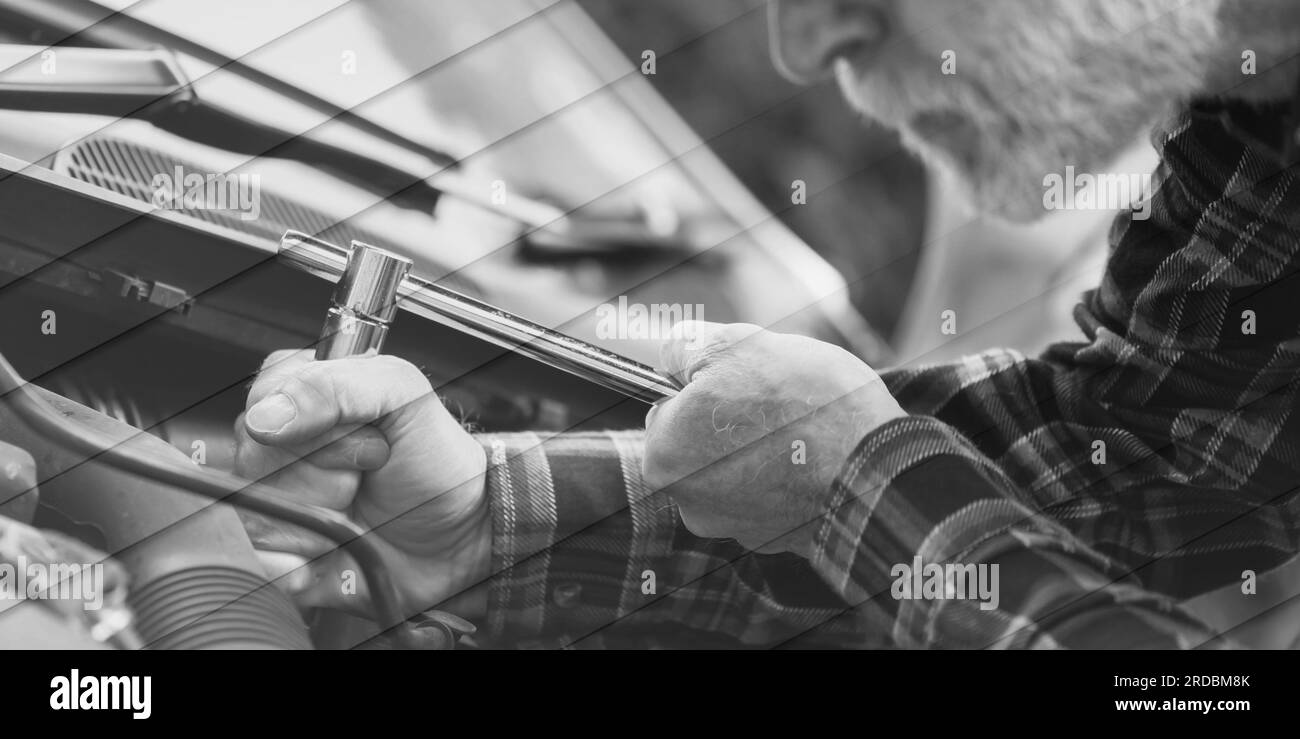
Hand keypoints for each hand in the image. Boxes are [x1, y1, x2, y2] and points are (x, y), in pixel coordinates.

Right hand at [234, 350, 490, 617]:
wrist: (463, 540)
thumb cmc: (438, 462)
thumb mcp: (403, 396)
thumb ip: (337, 386)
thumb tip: (265, 415)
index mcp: (305, 398)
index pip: (262, 402)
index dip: (314, 426)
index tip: (365, 432)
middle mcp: (282, 448)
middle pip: (253, 460)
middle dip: (321, 475)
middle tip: (366, 476)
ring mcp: (278, 502)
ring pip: (253, 511)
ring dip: (314, 520)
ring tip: (355, 513)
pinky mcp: (282, 553)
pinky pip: (256, 563)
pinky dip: (293, 565)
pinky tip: (329, 553)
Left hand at [643, 321, 905, 555]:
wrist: (875, 468)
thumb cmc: (803, 403)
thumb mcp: (737, 345)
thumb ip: (690, 346)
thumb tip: (673, 350)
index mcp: (664, 457)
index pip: (670, 407)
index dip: (706, 383)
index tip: (743, 377)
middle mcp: (690, 505)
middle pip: (705, 442)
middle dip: (735, 419)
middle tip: (778, 398)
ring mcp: (737, 529)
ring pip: (742, 469)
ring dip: (765, 449)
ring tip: (804, 427)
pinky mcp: (779, 542)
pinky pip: (776, 496)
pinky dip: (791, 477)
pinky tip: (818, 457)